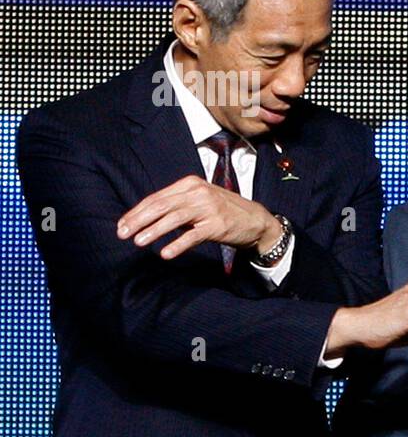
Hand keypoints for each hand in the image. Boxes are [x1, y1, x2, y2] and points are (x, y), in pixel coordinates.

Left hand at [117, 174, 281, 258]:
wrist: (256, 220)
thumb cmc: (223, 211)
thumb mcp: (198, 201)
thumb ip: (176, 205)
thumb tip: (146, 218)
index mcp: (190, 184)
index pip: (156, 197)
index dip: (136, 212)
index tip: (122, 225)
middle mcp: (198, 193)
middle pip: (162, 206)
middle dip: (139, 220)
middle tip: (123, 233)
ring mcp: (209, 209)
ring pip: (175, 218)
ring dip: (154, 231)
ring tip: (138, 242)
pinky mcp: (218, 225)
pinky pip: (194, 235)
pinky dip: (178, 244)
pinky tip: (166, 253)